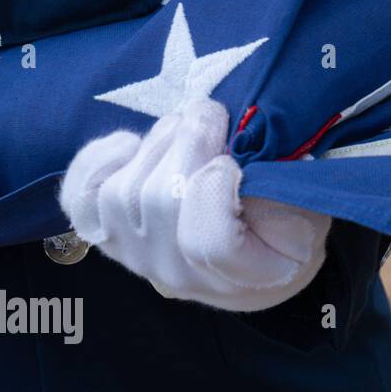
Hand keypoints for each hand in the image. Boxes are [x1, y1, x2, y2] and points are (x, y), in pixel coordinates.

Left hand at [59, 98, 330, 311]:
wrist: (248, 262)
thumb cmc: (286, 226)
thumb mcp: (310, 210)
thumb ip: (288, 189)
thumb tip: (244, 153)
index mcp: (243, 274)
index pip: (207, 239)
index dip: (216, 184)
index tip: (236, 160)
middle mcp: (180, 274)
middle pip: (161, 200)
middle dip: (189, 141)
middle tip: (215, 117)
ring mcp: (136, 258)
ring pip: (124, 190)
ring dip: (157, 143)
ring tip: (189, 133)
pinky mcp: (106, 236)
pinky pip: (80, 195)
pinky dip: (100, 160)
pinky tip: (133, 146)